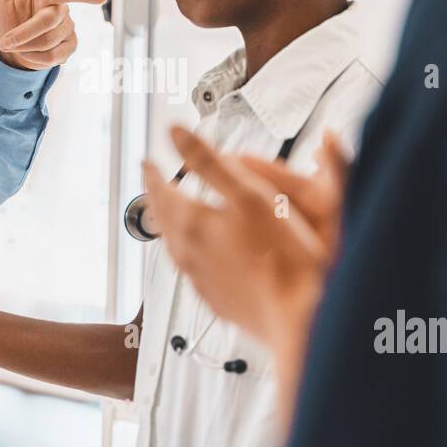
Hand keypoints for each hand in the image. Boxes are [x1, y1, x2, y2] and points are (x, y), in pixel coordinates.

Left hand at [0, 0, 104, 69]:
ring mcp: (69, 27)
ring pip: (49, 42)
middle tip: (4, 42)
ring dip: (26, 48)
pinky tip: (30, 53)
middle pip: (48, 22)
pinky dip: (35, 59)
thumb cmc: (6, 13)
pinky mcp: (70, 46)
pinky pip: (54, 57)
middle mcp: (62, 8)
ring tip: (17, 45)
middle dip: (23, 34)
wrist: (10, 44)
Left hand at [141, 127, 350, 352]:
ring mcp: (201, 279)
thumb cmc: (282, 255)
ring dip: (169, 227)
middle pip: (163, 220)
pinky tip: (196, 255)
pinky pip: (191, 271)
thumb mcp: (248, 192)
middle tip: (153, 185)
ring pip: (174, 247)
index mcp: (193, 223)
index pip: (162, 191)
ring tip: (169, 217)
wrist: (299, 314)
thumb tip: (175, 133)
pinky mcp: (217, 300)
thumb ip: (208, 161)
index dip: (154, 173)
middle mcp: (190, 253)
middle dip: (156, 198)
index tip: (148, 162)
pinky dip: (187, 255)